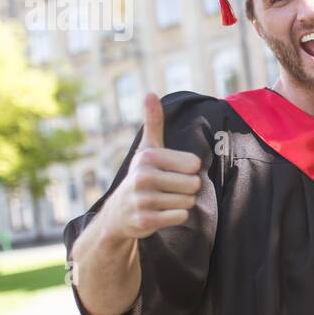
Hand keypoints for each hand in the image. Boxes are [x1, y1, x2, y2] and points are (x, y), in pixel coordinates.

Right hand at [101, 93, 202, 239]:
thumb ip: (153, 123)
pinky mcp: (145, 221)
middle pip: (194, 184)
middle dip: (187, 189)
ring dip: (181, 203)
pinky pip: (180, 217)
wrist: (119, 213)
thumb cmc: (141, 176)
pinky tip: (161, 213)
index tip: (172, 172)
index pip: (194, 164)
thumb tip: (150, 93)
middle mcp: (143, 177)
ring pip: (188, 202)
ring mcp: (143, 200)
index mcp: (148, 157)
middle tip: (169, 189)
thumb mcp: (147, 149)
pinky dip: (176, 217)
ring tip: (164, 200)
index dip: (188, 170)